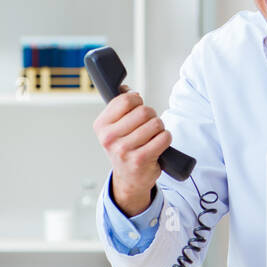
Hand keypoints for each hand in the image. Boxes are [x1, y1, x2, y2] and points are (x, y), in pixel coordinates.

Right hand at [93, 86, 170, 215]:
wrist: (129, 178)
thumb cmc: (125, 147)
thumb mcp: (115, 127)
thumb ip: (119, 106)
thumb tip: (126, 88)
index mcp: (101, 126)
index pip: (126, 99)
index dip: (138, 101)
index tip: (137, 108)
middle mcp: (109, 138)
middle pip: (144, 111)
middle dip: (151, 116)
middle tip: (147, 126)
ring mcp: (124, 150)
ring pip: (156, 123)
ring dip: (159, 128)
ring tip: (151, 137)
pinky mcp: (140, 160)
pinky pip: (164, 137)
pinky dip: (166, 138)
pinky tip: (158, 145)